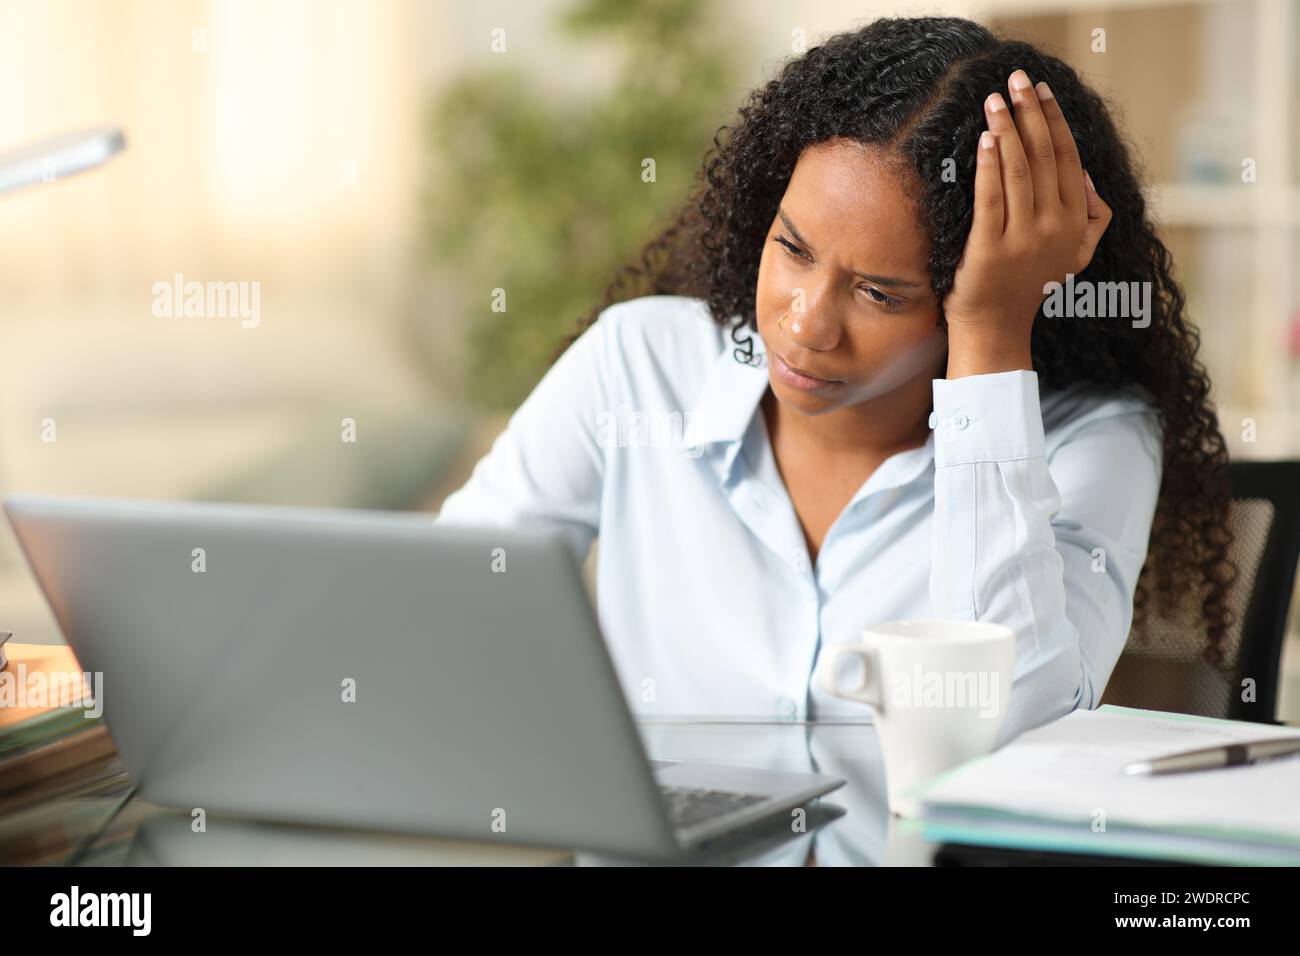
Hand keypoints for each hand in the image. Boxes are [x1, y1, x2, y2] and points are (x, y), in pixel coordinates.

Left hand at [943, 69, 1111, 376]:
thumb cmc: (1029, 287)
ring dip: (1006, 130)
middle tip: (1016, 80)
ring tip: (994, 101)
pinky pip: (991, 198)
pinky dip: (989, 166)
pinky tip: (985, 139)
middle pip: (1045, 157)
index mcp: (1076, 223)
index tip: (1041, 91)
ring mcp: (1023, 239)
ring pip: (1019, 172)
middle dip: (1030, 113)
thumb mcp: (1075, 256)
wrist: (996, 329)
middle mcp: (1054, 228)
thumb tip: (1087, 178)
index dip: (1054, 120)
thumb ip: (1093, 219)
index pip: (1067, 159)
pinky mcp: (989, 249)